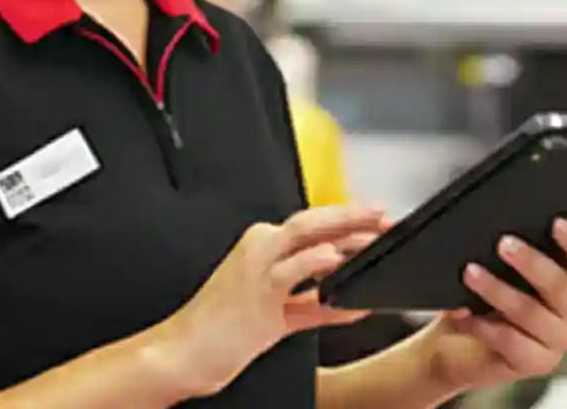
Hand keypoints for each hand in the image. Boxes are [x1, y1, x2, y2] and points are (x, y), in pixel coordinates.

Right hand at [163, 205, 390, 397]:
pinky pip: (292, 274)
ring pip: (305, 238)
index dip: (346, 221)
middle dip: (352, 216)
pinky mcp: (256, 293)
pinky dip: (316, 265)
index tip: (375, 220)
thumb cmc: (222, 330)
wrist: (183, 351)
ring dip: (344, 235)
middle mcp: (259, 249)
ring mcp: (256, 269)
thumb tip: (351, 302)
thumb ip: (313, 304)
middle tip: (383, 215)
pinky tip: (338, 263)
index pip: (311, 227)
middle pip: (312, 221)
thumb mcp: (276, 314)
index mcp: (262, 248)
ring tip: (374, 235)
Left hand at [423, 218, 566, 392]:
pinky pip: (511, 341)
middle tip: (503, 244)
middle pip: (558, 285)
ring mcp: (557, 341)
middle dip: (530, 262)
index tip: (556, 222)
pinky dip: (482, 324)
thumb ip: (508, 255)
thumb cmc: (481, 301)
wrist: (458, 347)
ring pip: (530, 312)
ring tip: (470, 274)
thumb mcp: (498, 273)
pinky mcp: (537, 364)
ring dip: (497, 290)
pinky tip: (461, 314)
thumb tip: (497, 233)